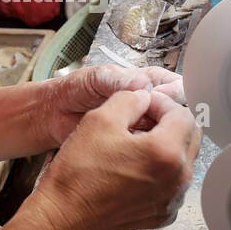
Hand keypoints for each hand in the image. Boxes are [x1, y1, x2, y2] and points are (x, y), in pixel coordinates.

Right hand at [24, 89, 199, 229]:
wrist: (66, 215)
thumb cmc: (80, 172)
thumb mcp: (100, 118)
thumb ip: (131, 99)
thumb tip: (145, 98)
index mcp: (166, 153)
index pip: (183, 114)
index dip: (162, 103)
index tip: (143, 105)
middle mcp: (178, 179)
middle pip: (191, 136)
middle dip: (170, 122)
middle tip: (143, 120)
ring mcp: (173, 199)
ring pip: (184, 159)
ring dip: (167, 145)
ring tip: (136, 144)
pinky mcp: (164, 213)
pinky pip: (173, 182)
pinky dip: (162, 170)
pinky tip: (136, 167)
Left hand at [40, 64, 183, 146]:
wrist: (54, 115)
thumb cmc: (73, 90)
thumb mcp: (94, 79)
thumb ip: (117, 80)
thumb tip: (143, 83)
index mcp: (144, 81)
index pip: (173, 85)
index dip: (176, 93)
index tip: (168, 100)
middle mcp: (147, 103)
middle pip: (174, 111)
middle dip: (172, 117)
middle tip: (162, 122)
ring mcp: (141, 125)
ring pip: (164, 132)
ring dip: (161, 135)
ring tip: (149, 137)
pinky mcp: (132, 145)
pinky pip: (148, 148)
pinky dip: (147, 150)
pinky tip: (141, 150)